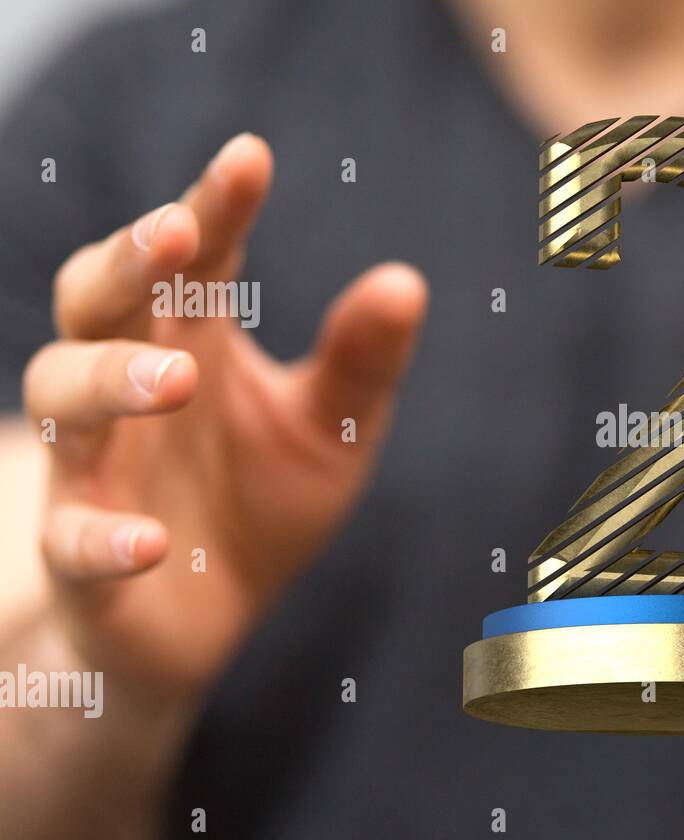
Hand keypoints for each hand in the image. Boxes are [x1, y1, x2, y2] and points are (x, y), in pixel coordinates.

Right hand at [22, 133, 427, 696]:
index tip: (251, 157)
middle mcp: (131, 389)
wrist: (210, 622)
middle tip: (176, 230)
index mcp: (193, 342)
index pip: (196, 260)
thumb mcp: (331, 429)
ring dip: (110, 378)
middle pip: (97, 300)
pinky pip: (72, 539)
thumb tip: (406, 281)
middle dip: (129, 259)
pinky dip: (103, 537)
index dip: (215, 206)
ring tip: (177, 375)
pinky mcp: (82, 558)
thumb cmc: (261, 505)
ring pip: (62, 399)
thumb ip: (361, 362)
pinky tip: (150, 540)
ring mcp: (96, 469)